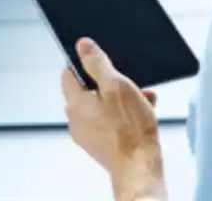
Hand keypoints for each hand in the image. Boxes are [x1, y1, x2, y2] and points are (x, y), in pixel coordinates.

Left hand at [62, 38, 167, 200]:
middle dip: (111, 83)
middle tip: (129, 83)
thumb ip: (97, 63)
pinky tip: (142, 114)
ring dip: (121, 99)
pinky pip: (110, 122)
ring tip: (142, 100)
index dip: (84, 62)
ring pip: (103, 106)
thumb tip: (82, 45)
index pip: (69, 73)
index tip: (100, 60)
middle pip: (89, 90)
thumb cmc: (130, 128)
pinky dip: (123, 115)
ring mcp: (88, 135)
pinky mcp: (101, 145)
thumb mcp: (116, 85)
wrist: (140, 166)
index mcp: (75, 103)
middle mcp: (76, 120)